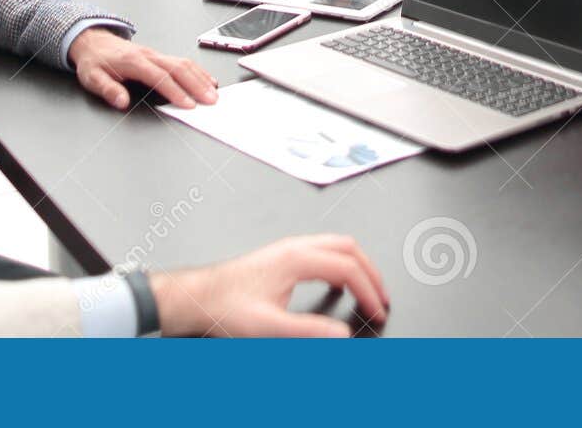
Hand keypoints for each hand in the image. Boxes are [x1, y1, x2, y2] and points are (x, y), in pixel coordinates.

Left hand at [67, 28, 218, 109]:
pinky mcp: (160, 56)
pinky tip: (207, 80)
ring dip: (201, 78)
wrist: (93, 41)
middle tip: (210, 100)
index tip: (188, 105)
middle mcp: (149, 55)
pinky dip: (198, 71)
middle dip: (197, 85)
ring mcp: (156, 54)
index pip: (159, 77)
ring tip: (214, 93)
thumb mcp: (92, 78)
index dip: (175, 92)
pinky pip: (183, 61)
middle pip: (178, 68)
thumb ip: (107, 89)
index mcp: (133, 62)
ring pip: (184, 63)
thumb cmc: (95, 61)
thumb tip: (121, 101)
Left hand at [150, 234, 389, 336]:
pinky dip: (341, 265)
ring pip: (337, 245)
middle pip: (348, 248)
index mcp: (296, 258)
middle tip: (382, 298)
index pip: (348, 268)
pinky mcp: (283, 256)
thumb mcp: (269, 327)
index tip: (378, 311)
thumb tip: (341, 335)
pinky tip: (338, 285)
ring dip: (357, 266)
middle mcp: (294, 247)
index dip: (369, 291)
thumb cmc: (226, 307)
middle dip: (371, 273)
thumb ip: (308, 331)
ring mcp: (288, 248)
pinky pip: (323, 251)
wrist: (199, 296)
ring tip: (368, 291)